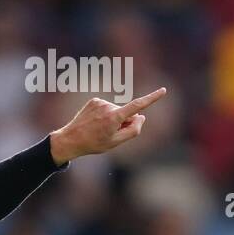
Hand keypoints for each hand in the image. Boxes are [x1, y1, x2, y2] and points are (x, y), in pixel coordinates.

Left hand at [49, 88, 166, 163]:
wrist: (70, 139)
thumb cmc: (94, 144)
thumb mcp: (115, 142)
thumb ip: (133, 130)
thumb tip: (141, 116)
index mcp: (114, 118)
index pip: (137, 106)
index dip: (151, 98)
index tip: (163, 91)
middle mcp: (108, 107)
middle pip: (126, 113)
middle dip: (123, 122)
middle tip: (108, 134)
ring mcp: (100, 102)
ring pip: (115, 111)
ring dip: (112, 119)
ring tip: (98, 129)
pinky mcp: (94, 100)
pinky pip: (106, 108)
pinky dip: (104, 115)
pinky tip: (94, 123)